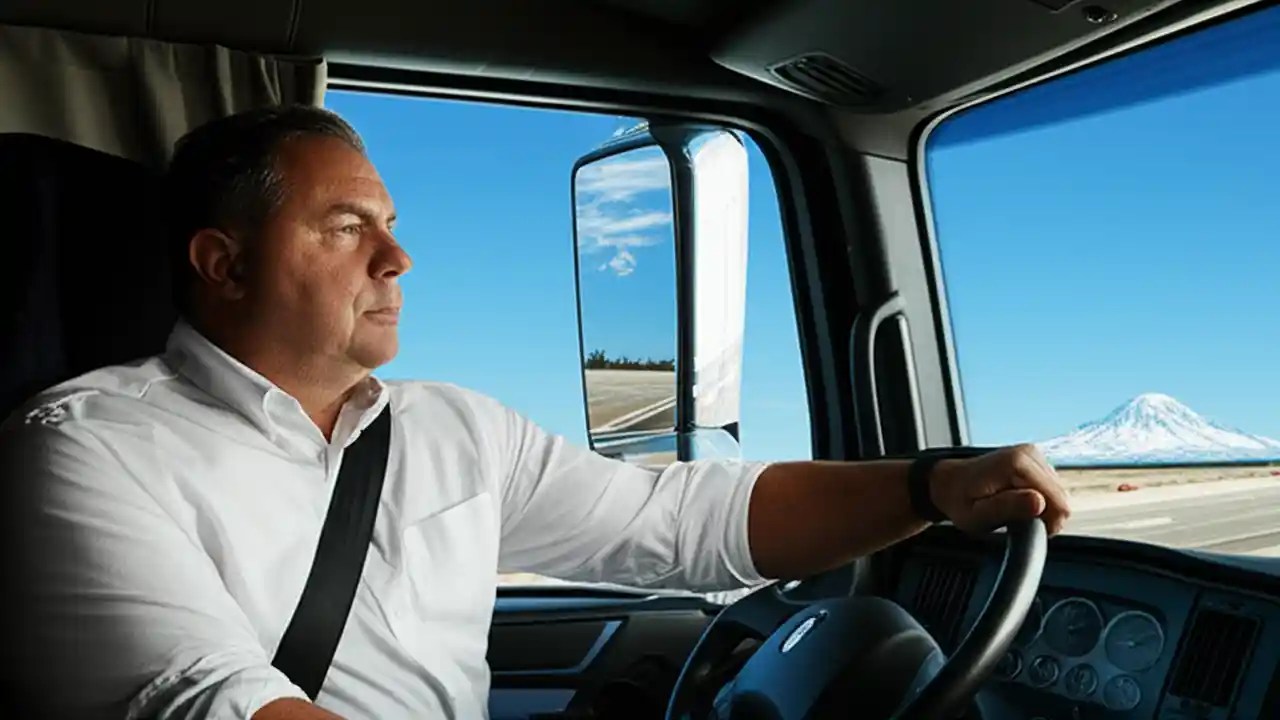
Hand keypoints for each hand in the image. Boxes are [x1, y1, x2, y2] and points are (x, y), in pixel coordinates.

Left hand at [929, 444, 1069, 534]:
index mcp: (1018, 464)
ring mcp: (1033, 454)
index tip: (1022, 527)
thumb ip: (1007, 509)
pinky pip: (1050, 488)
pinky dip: (1038, 499)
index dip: (1046, 524)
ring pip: (1057, 495)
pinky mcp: (1035, 459)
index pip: (1060, 504)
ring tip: (1011, 509)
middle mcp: (1029, 453)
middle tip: (1014, 521)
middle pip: (1061, 499)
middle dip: (1043, 516)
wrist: (948, 483)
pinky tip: (1016, 500)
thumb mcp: (977, 515)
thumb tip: (1039, 502)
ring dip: (1040, 508)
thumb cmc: (959, 501)